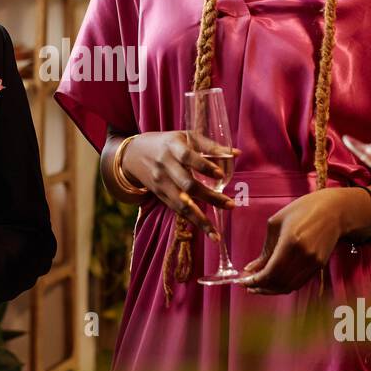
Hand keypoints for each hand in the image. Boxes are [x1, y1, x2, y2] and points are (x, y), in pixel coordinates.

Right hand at [120, 130, 237, 239]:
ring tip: (216, 233)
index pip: (187, 157)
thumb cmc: (167, 143)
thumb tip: (237, 154)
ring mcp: (161, 183)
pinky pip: (177, 210)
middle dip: (210, 197)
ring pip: (181, 204)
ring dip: (200, 220)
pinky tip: (206, 229)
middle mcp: (165, 166)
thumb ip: (210, 145)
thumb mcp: (185, 137)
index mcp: (172, 147)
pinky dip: (191, 220)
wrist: (133, 154)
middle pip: (187, 185)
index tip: (221, 175)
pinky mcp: (159, 195)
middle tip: (230, 205)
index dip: (203, 166)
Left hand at [238, 188, 359, 294]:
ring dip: (271, 290)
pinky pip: (298, 282)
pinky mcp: (319, 266)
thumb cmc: (302, 210)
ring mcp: (314, 263)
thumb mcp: (276, 223)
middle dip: (260, 287)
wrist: (334, 210)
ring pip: (289, 286)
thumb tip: (251, 269)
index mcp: (291, 242)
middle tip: (246, 286)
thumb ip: (265, 250)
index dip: (254, 281)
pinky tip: (273, 281)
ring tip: (257, 286)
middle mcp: (304, 256)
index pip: (270, 272)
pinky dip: (284, 285)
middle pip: (279, 282)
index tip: (242, 282)